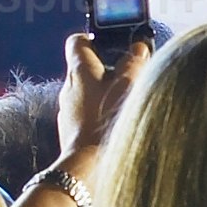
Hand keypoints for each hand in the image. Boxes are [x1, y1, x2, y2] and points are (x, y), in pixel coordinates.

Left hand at [59, 25, 147, 178]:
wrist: (88, 167)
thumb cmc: (107, 122)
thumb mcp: (128, 85)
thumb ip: (133, 63)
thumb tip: (137, 48)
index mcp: (79, 71)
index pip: (78, 41)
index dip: (95, 38)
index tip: (113, 42)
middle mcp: (68, 88)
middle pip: (86, 68)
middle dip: (108, 69)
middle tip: (133, 75)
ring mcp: (68, 111)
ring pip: (88, 94)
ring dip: (106, 94)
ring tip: (129, 102)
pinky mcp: (73, 131)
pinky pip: (87, 115)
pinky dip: (101, 114)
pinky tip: (118, 124)